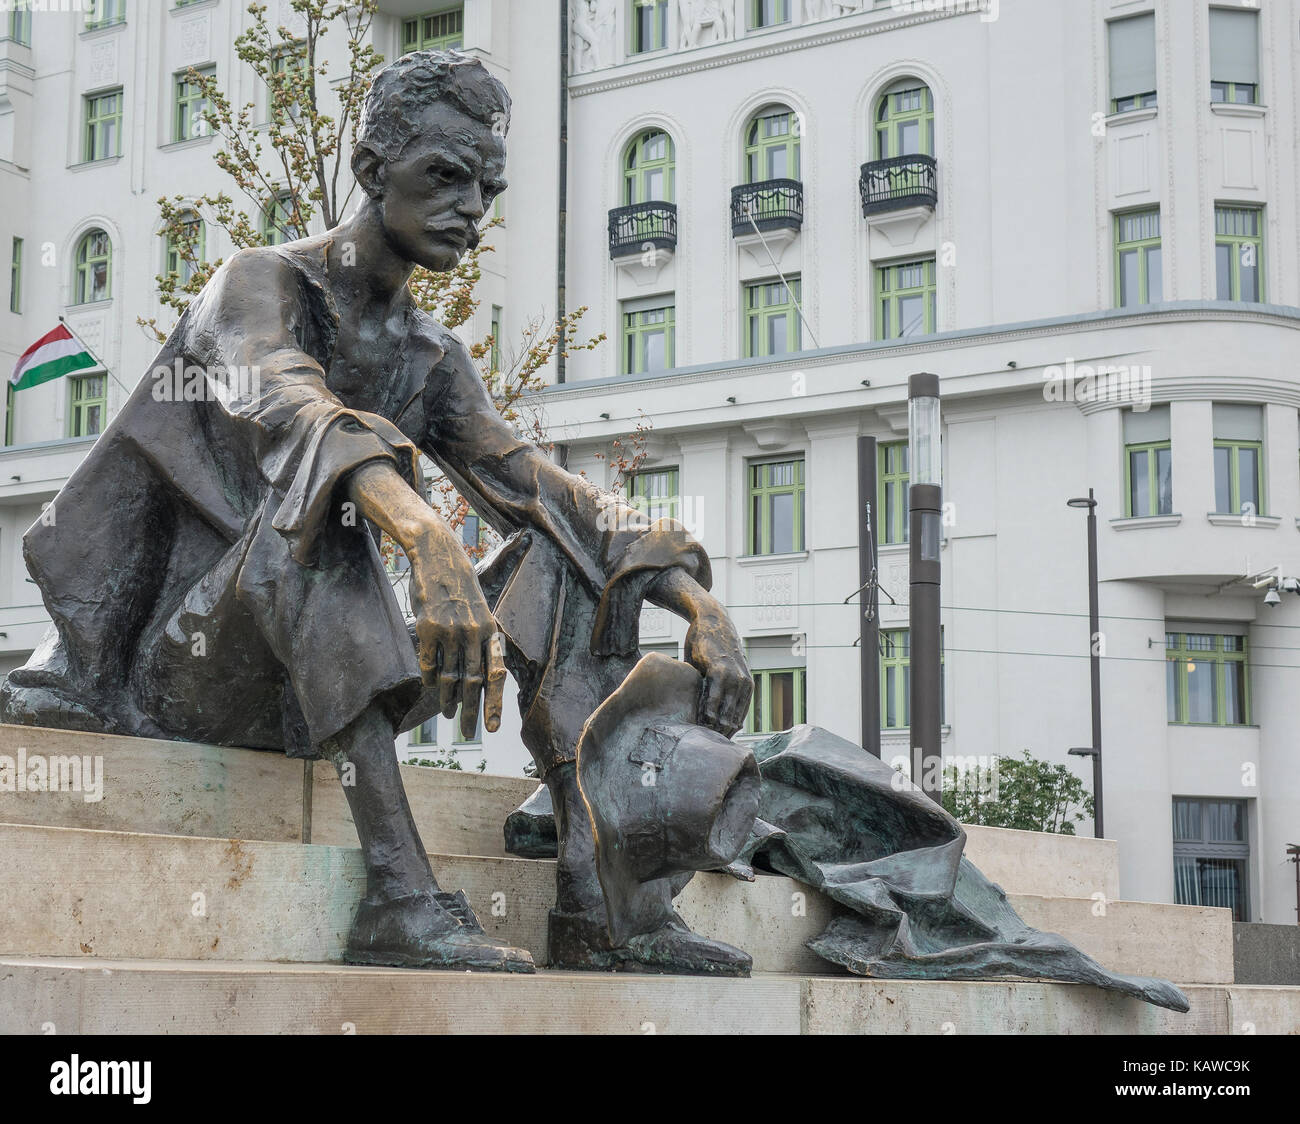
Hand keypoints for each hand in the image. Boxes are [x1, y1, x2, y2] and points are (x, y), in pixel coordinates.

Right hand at [406, 523, 505, 738]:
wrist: (439, 558)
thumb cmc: (462, 589)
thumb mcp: (481, 612)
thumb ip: (483, 641)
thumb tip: (483, 676)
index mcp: (490, 631)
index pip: (496, 675)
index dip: (495, 703)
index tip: (491, 728)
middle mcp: (473, 634)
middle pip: (473, 683)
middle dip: (472, 712)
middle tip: (469, 733)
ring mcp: (450, 632)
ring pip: (449, 678)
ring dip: (449, 700)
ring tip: (449, 714)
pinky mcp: (428, 629)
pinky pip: (428, 664)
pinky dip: (428, 680)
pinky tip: (429, 689)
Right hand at [683, 610, 752, 736]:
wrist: (712, 621)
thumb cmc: (711, 650)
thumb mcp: (718, 673)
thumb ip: (716, 692)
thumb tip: (708, 716)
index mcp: (746, 689)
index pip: (737, 721)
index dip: (724, 735)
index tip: (710, 747)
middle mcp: (744, 685)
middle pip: (731, 721)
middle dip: (717, 736)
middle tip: (701, 749)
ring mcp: (734, 678)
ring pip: (723, 713)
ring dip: (711, 728)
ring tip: (696, 740)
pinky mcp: (720, 669)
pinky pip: (713, 698)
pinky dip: (705, 711)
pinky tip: (695, 720)